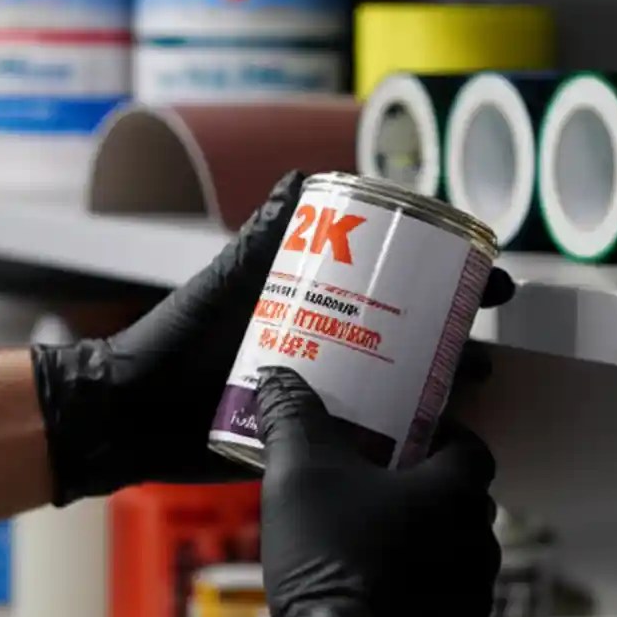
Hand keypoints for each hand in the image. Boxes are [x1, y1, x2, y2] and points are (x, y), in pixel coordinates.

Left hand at [31, 171, 514, 506]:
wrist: (130, 415)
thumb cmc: (171, 341)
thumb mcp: (221, 286)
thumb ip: (257, 240)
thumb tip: (300, 179)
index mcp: (311, 304)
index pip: (389, 283)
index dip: (440, 278)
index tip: (478, 275)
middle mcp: (325, 345)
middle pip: (406, 335)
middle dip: (454, 332)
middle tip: (487, 335)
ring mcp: (323, 393)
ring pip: (398, 385)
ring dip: (442, 383)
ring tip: (473, 385)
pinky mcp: (311, 438)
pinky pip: (369, 435)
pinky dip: (407, 433)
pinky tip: (438, 434)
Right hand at [253, 367, 499, 616]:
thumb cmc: (335, 563)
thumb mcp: (302, 474)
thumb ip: (293, 419)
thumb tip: (278, 380)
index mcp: (456, 492)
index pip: (472, 446)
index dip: (442, 435)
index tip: (409, 434)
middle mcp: (479, 543)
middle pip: (464, 502)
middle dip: (427, 490)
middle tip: (380, 484)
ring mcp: (473, 598)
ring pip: (455, 555)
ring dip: (423, 545)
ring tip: (370, 541)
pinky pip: (444, 604)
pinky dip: (417, 593)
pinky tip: (374, 592)